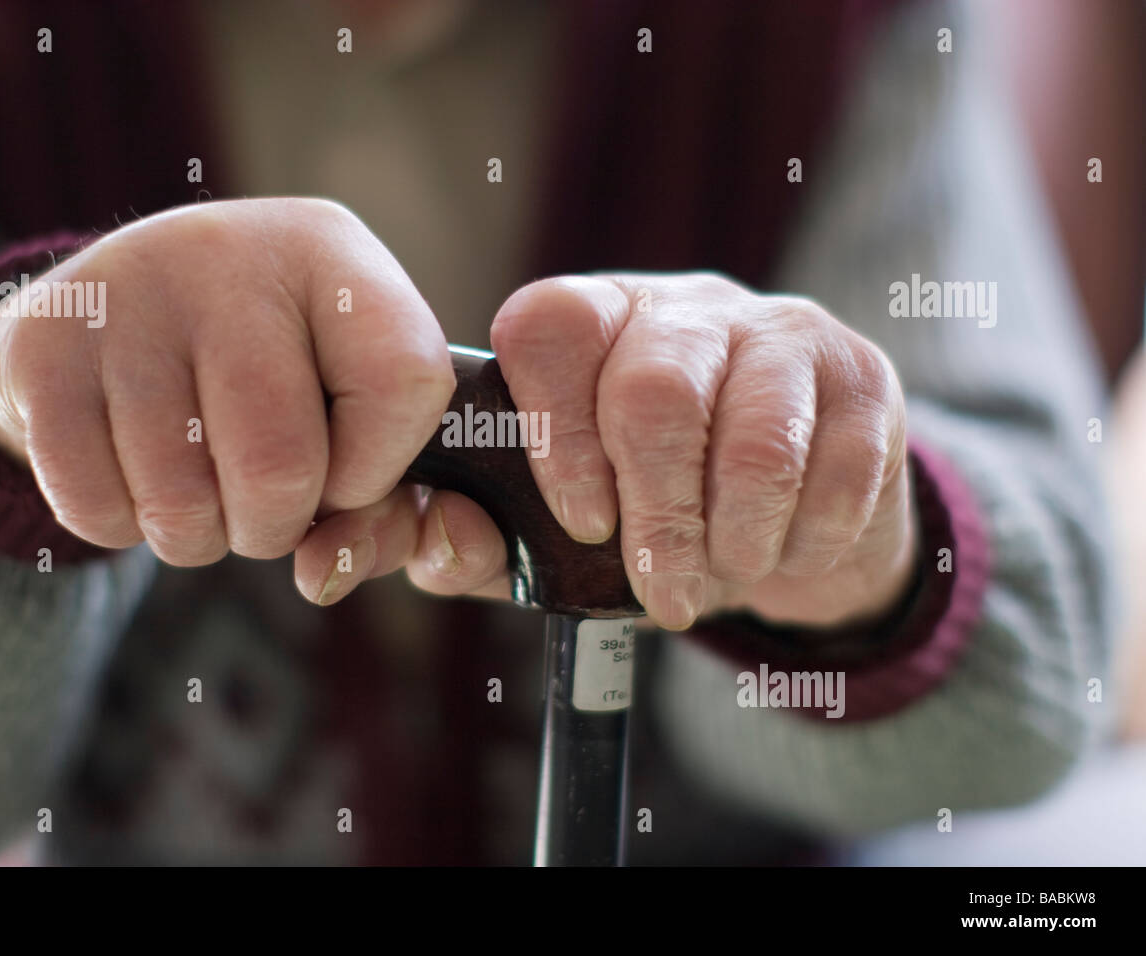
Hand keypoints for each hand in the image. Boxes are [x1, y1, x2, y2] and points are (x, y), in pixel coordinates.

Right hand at [0, 198, 455, 565]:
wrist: (109, 312)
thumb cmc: (260, 373)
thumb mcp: (336, 398)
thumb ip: (373, 500)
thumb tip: (329, 572)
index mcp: (331, 255)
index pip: (405, 380)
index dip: (379, 465)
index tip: (348, 471)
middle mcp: (229, 253)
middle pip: (282, 465)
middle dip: (276, 525)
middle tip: (261, 503)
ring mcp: (127, 296)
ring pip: (183, 504)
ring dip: (199, 535)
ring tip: (196, 481)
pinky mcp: (42, 352)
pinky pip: (97, 510)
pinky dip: (124, 527)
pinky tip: (131, 470)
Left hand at [298, 273, 916, 631]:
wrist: (790, 516)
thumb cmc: (655, 518)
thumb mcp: (563, 535)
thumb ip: (482, 540)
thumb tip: (414, 548)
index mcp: (592, 324)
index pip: (549, 328)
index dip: (554, 430)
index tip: (578, 521)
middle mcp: (683, 308)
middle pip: (654, 388)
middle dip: (656, 516)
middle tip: (660, 589)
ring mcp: (779, 332)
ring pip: (754, 432)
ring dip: (733, 537)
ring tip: (723, 577)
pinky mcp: (862, 376)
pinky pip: (839, 464)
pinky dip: (805, 537)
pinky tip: (785, 555)